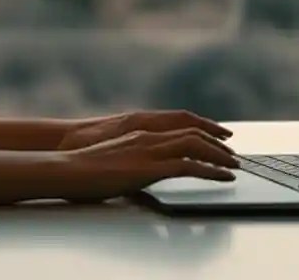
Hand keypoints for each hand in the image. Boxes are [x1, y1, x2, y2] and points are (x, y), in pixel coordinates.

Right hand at [58, 127, 240, 203]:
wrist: (65, 165)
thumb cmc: (80, 164)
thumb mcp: (110, 155)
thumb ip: (128, 158)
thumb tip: (135, 169)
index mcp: (138, 128)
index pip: (178, 121)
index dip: (201, 126)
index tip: (217, 134)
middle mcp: (148, 134)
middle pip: (192, 130)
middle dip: (215, 140)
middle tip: (232, 152)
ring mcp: (149, 149)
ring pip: (195, 145)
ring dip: (218, 154)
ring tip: (233, 165)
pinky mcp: (149, 168)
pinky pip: (188, 166)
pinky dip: (210, 171)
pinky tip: (222, 177)